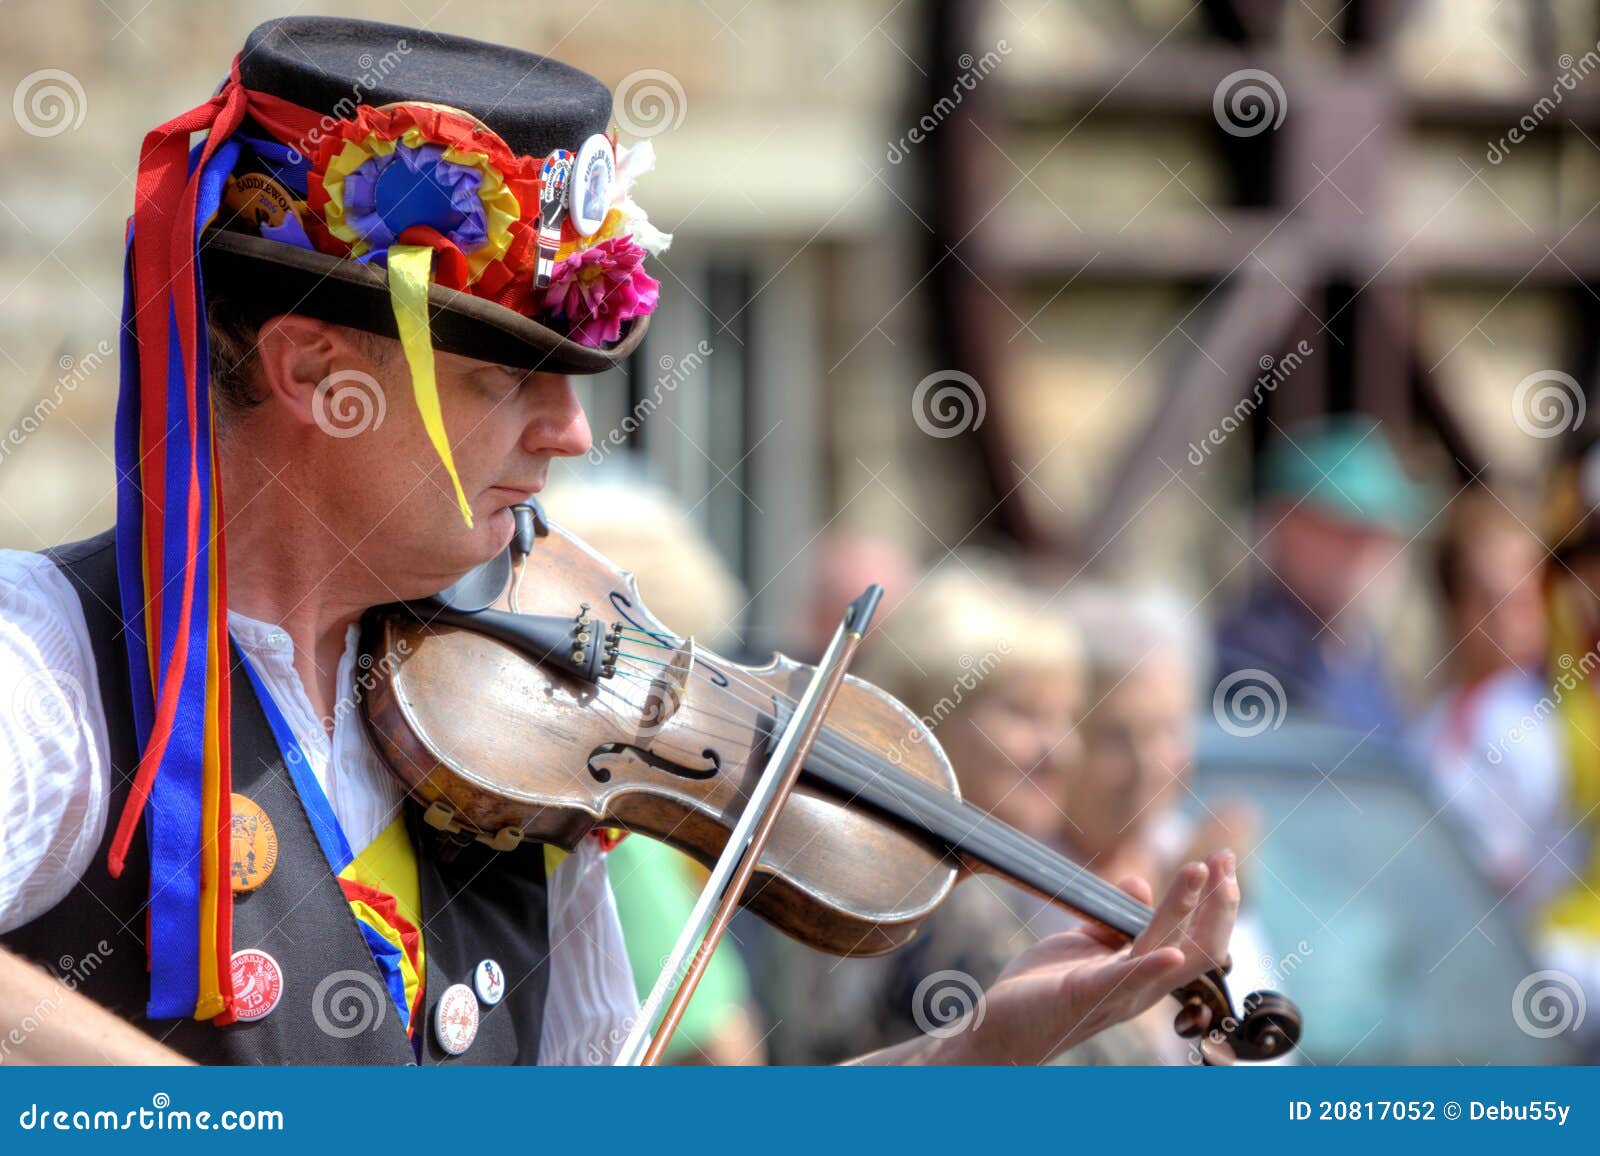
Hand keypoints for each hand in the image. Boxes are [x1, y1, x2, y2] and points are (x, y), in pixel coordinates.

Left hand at [933, 850, 1238, 1064]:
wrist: (1003, 1027)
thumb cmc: (1045, 989)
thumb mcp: (1086, 943)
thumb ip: (1116, 918)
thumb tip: (1140, 882)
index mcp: (1144, 972)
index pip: (1196, 937)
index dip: (1213, 900)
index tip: (1222, 860)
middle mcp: (1142, 988)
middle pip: (1199, 948)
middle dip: (1218, 903)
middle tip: (1226, 859)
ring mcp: (1118, 995)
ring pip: (1169, 953)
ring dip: (1186, 909)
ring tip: (1197, 869)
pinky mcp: (1085, 996)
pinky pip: (1124, 982)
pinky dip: (1150, 968)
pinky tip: (1170, 954)